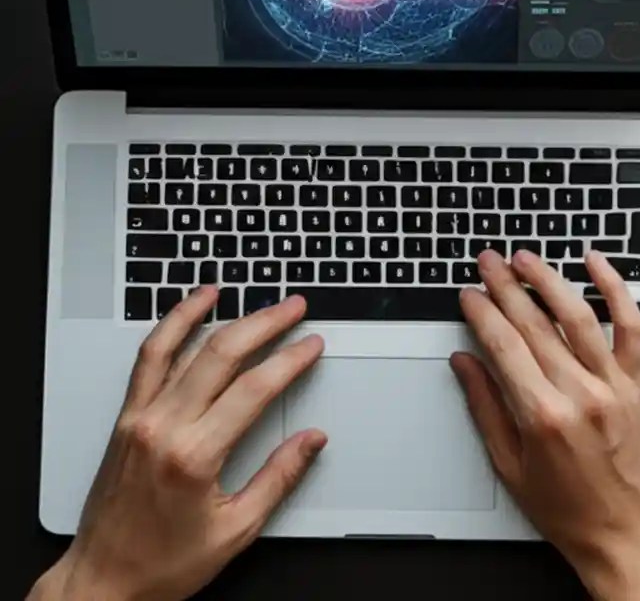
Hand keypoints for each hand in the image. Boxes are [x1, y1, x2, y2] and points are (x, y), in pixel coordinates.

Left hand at [29, 289, 327, 600]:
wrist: (102, 581)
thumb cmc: (164, 563)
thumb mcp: (237, 529)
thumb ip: (279, 478)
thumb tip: (311, 441)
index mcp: (194, 455)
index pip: (254, 389)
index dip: (289, 361)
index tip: (312, 345)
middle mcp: (163, 428)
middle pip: (221, 356)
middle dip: (264, 324)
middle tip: (294, 308)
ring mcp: (138, 419)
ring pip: (180, 348)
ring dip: (214, 315)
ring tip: (241, 292)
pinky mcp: (125, 420)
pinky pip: (147, 361)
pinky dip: (168, 328)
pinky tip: (188, 311)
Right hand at [452, 250, 639, 600]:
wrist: (628, 534)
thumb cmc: (571, 511)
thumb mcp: (510, 467)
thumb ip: (485, 408)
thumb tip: (465, 363)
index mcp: (542, 416)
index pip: (503, 345)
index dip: (481, 313)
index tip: (468, 294)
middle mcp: (580, 394)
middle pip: (535, 324)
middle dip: (505, 287)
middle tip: (488, 263)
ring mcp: (615, 384)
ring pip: (579, 315)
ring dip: (549, 280)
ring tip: (526, 259)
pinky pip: (632, 326)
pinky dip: (616, 290)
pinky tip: (597, 265)